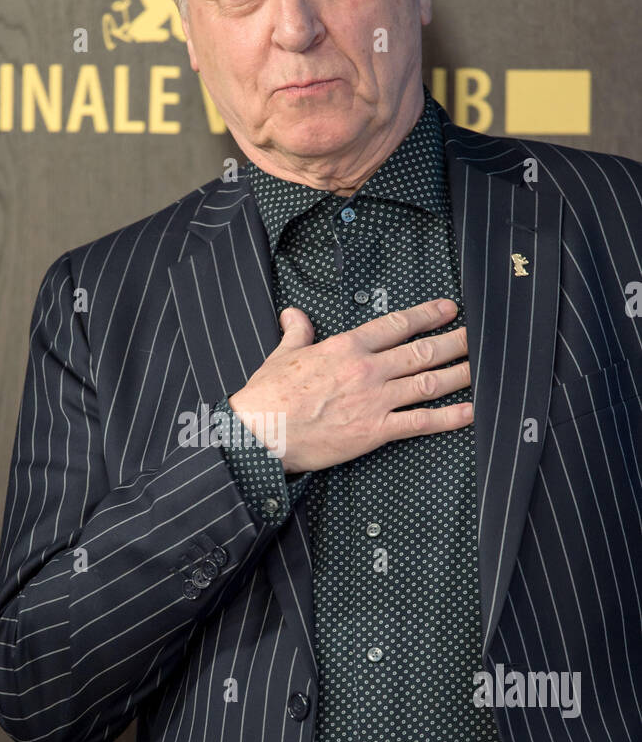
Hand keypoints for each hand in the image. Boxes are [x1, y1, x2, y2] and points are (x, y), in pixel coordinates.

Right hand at [227, 298, 472, 473]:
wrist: (260, 432)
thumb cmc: (268, 395)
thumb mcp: (282, 354)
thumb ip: (296, 331)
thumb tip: (294, 314)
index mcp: (346, 346)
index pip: (396, 325)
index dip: (427, 315)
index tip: (448, 309)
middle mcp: (367, 369)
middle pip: (422, 351)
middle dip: (455, 342)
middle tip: (477, 336)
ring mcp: (374, 400)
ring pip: (428, 382)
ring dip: (459, 374)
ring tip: (481, 367)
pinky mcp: (375, 431)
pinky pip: (420, 422)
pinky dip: (449, 418)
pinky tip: (469, 413)